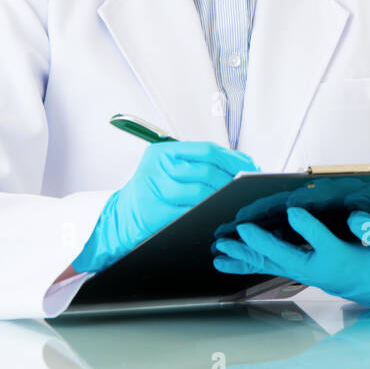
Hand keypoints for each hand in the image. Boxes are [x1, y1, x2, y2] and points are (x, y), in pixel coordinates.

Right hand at [73, 140, 255, 272]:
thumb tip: (242, 165)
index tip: (250, 168)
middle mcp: (155, 166)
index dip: (233, 159)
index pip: (206, 150)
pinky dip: (207, 212)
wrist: (119, 218)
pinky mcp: (153, 213)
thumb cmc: (153, 193)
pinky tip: (216, 212)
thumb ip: (199, 165)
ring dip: (221, 197)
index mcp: (162, 151)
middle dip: (231, 180)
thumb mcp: (170, 171)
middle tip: (245, 187)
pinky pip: (189, 212)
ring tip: (233, 200)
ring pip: (199, 192)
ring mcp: (152, 189)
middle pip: (205, 170)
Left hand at [212, 207, 369, 308]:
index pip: (322, 242)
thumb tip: (355, 218)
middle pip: (285, 256)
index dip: (308, 227)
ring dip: (245, 255)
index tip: (293, 210)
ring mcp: (304, 271)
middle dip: (262, 243)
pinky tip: (225, 261)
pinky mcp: (297, 269)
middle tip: (241, 231)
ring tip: (221, 249)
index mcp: (339, 259)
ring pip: (270, 262)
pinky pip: (267, 266)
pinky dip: (246, 262)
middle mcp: (317, 268)